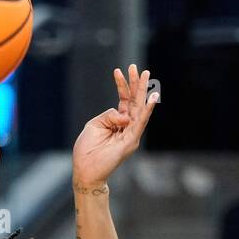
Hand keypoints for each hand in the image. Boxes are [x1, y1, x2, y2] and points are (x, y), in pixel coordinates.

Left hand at [72, 65, 158, 187]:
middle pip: (134, 101)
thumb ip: (109, 115)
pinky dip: (147, 109)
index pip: (124, 100)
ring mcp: (131, 134)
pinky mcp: (131, 141)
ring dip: (143, 91)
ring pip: (140, 108)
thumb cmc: (87, 150)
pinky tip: (153, 97)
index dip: (122, 85)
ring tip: (145, 75)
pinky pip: (141, 122)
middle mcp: (127, 127)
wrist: (86, 171)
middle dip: (135, 83)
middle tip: (136, 67)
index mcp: (117, 122)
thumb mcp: (95, 125)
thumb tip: (124, 113)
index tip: (117, 71)